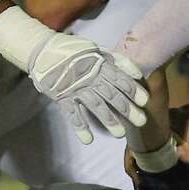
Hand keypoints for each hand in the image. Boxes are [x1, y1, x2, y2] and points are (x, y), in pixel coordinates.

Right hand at [24, 30, 148, 143]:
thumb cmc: (74, 51)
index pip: (120, 79)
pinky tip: (88, 140)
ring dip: (109, 120)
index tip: (145, 101)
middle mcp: (89, 77)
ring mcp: (76, 88)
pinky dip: (80, 127)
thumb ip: (116, 60)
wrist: (43, 51)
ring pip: (95, 106)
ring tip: (120, 134)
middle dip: (127, 108)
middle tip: (141, 121)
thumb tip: (136, 73)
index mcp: (99, 64)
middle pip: (112, 95)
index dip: (133, 90)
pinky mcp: (62, 97)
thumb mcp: (97, 49)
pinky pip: (72, 114)